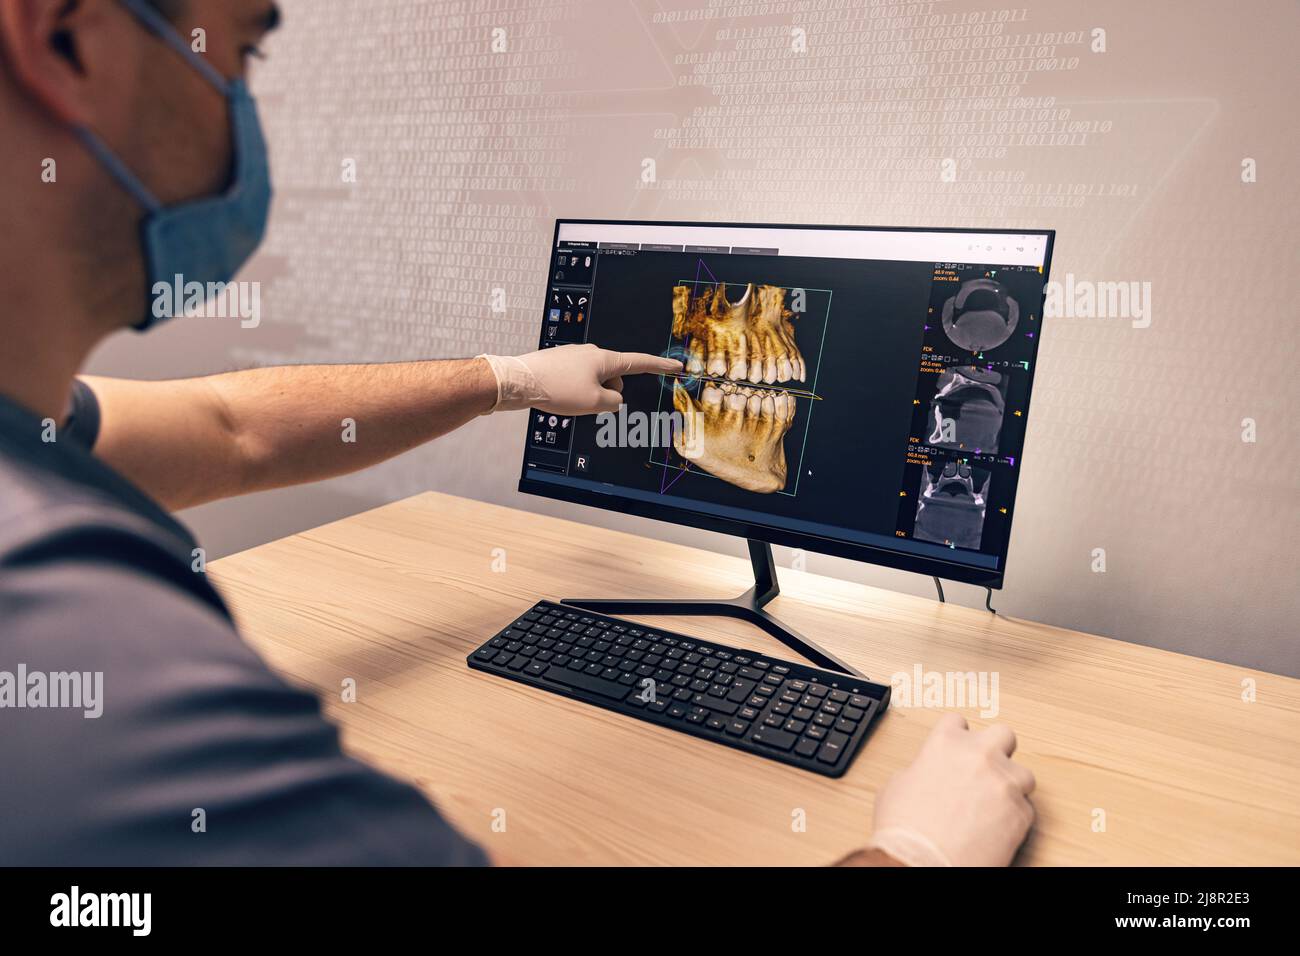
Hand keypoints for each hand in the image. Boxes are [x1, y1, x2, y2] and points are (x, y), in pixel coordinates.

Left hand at [478, 344, 682, 415]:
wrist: (518, 381)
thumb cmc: (556, 389)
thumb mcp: (594, 403)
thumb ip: (613, 402)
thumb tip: (612, 398)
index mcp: (604, 359)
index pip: (640, 363)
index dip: (660, 366)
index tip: (676, 366)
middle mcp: (591, 353)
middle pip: (613, 379)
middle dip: (606, 394)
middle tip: (584, 403)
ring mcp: (574, 357)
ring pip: (594, 383)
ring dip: (587, 395)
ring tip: (566, 400)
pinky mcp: (560, 364)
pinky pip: (577, 382)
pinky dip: (573, 393)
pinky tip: (558, 396)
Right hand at [866, 712, 1035, 865]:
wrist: (921, 862)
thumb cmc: (904, 829)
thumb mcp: (898, 785)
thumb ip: (922, 768)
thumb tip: (929, 773)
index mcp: (946, 742)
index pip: (957, 721)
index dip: (956, 737)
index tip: (957, 749)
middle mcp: (979, 756)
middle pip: (1003, 734)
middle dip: (997, 750)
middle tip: (986, 768)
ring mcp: (1004, 783)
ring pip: (1023, 774)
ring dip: (1010, 786)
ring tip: (991, 805)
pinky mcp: (1021, 814)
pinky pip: (1025, 809)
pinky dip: (1013, 818)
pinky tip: (994, 828)